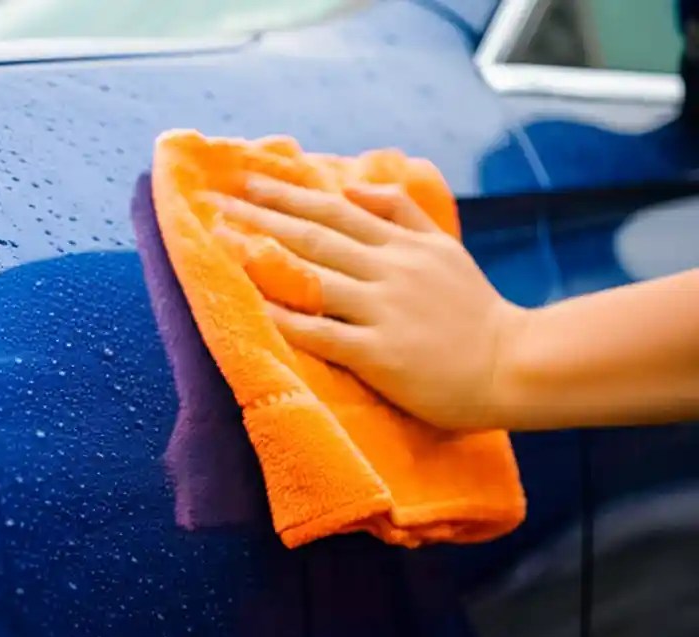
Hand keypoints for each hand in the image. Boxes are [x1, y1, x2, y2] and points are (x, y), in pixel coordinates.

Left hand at [207, 176, 529, 429]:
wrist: (513, 365)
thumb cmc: (475, 310)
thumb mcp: (444, 248)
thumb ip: (402, 213)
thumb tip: (356, 186)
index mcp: (402, 245)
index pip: (334, 209)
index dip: (286, 193)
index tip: (246, 180)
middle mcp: (389, 270)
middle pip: (315, 235)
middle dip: (262, 216)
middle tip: (215, 203)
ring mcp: (384, 311)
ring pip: (314, 277)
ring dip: (263, 258)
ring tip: (221, 243)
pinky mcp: (381, 354)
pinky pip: (324, 333)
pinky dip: (288, 320)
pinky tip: (254, 308)